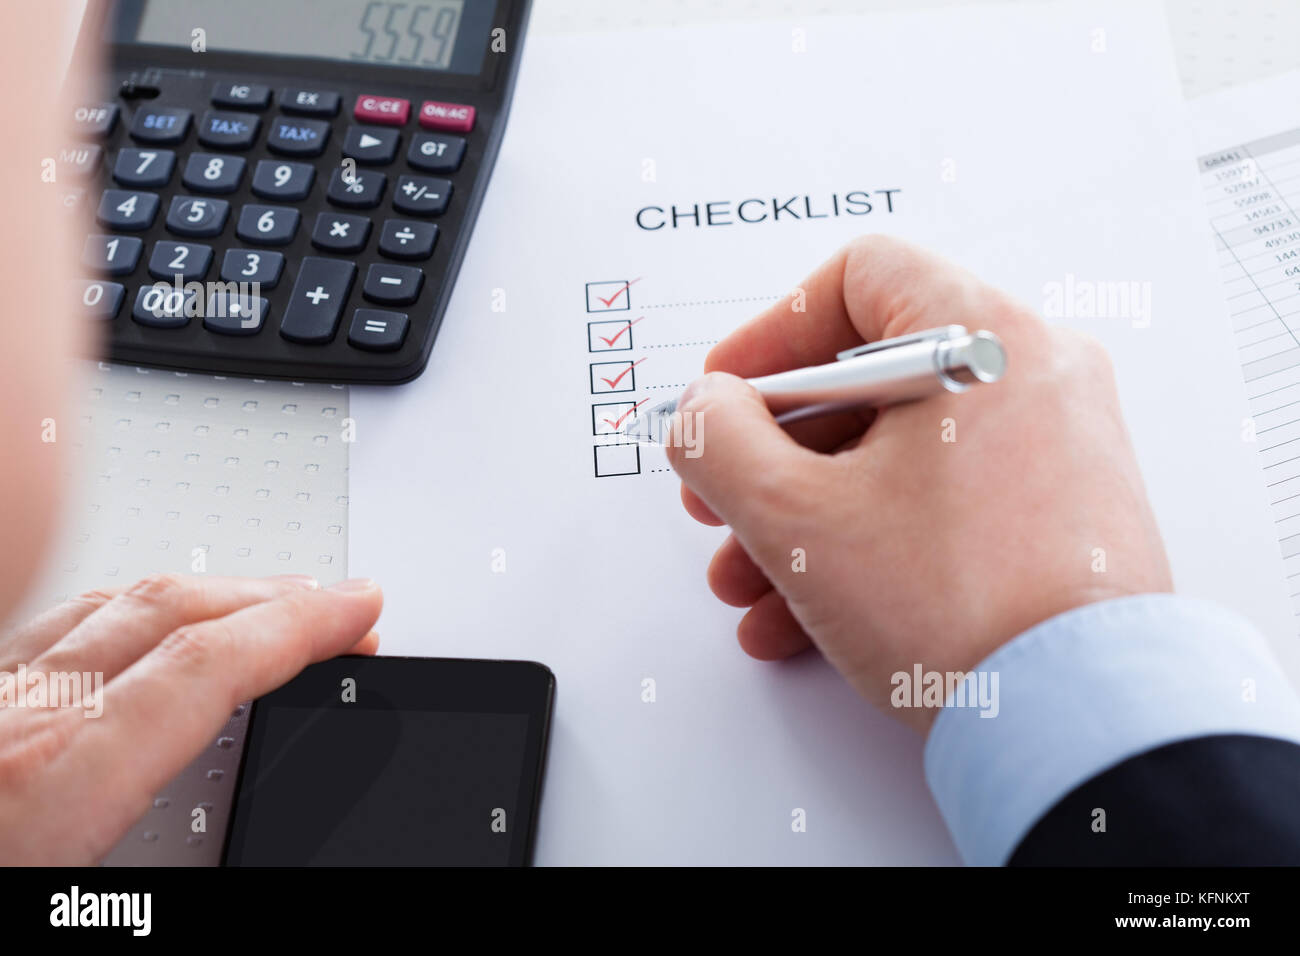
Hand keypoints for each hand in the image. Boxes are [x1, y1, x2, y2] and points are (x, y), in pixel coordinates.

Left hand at [0, 573, 380, 862]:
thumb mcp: (83, 911)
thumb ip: (181, 869)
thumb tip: (240, 855)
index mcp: (50, 779)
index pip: (206, 666)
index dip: (299, 626)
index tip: (357, 612)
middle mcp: (11, 720)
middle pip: (164, 612)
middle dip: (272, 598)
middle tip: (337, 606)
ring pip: (105, 604)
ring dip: (203, 593)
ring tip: (259, 601)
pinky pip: (52, 626)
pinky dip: (120, 609)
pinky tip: (137, 625)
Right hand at [665, 236, 1171, 731]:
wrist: (1077, 726)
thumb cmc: (959, 610)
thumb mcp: (794, 518)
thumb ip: (717, 442)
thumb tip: (702, 413)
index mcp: (984, 341)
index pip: (858, 278)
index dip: (769, 334)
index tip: (727, 397)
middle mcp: (1036, 377)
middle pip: (868, 380)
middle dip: (772, 454)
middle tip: (722, 501)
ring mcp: (1057, 448)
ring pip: (897, 454)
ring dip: (806, 514)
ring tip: (752, 583)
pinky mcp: (1059, 512)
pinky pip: (942, 502)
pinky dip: (869, 541)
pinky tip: (806, 614)